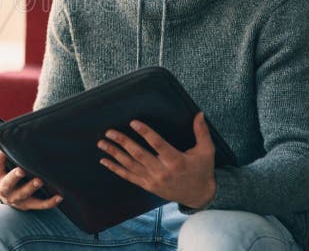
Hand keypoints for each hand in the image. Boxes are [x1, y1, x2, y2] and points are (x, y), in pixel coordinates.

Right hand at [0, 133, 62, 209]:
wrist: (5, 197)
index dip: (1, 155)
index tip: (5, 146)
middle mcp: (4, 188)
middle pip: (9, 182)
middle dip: (15, 176)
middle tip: (23, 170)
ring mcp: (17, 198)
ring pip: (24, 195)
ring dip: (31, 188)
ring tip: (40, 181)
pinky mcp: (28, 205)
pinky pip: (39, 205)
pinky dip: (49, 202)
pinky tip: (59, 197)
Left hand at [97, 112, 216, 208]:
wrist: (199, 196)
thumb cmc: (202, 170)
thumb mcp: (206, 151)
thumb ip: (201, 132)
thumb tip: (199, 114)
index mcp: (176, 161)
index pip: (158, 144)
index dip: (145, 133)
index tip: (133, 123)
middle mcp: (162, 171)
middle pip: (139, 155)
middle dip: (123, 142)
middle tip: (109, 131)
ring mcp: (153, 180)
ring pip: (130, 165)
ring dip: (115, 154)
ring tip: (102, 143)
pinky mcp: (148, 186)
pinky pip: (129, 177)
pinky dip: (115, 169)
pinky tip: (104, 161)